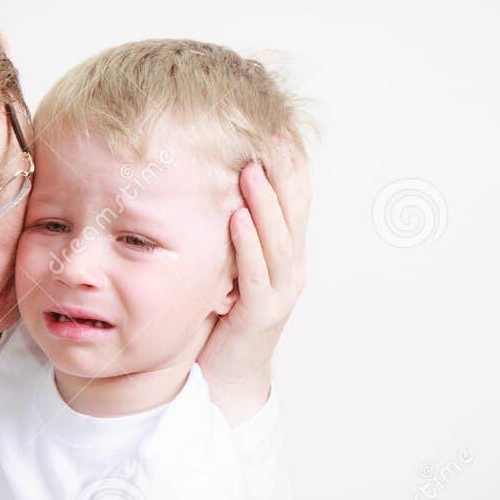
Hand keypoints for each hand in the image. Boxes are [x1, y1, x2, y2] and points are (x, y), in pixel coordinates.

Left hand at [198, 146, 311, 423]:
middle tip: (267, 131)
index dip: (288, 159)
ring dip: (264, 201)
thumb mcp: (225, 261)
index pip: (294, 195)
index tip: (273, 122)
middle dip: (281, 169)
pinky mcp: (261, 315)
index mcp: (286, 250)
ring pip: (279, 238)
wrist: (224, 377)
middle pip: (294, 209)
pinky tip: (236, 218)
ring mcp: (280, 291)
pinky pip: (257, 275)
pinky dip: (248, 245)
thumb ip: (225, 226)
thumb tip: (204, 174)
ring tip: (251, 167)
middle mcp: (291, 266)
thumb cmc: (219, 316)